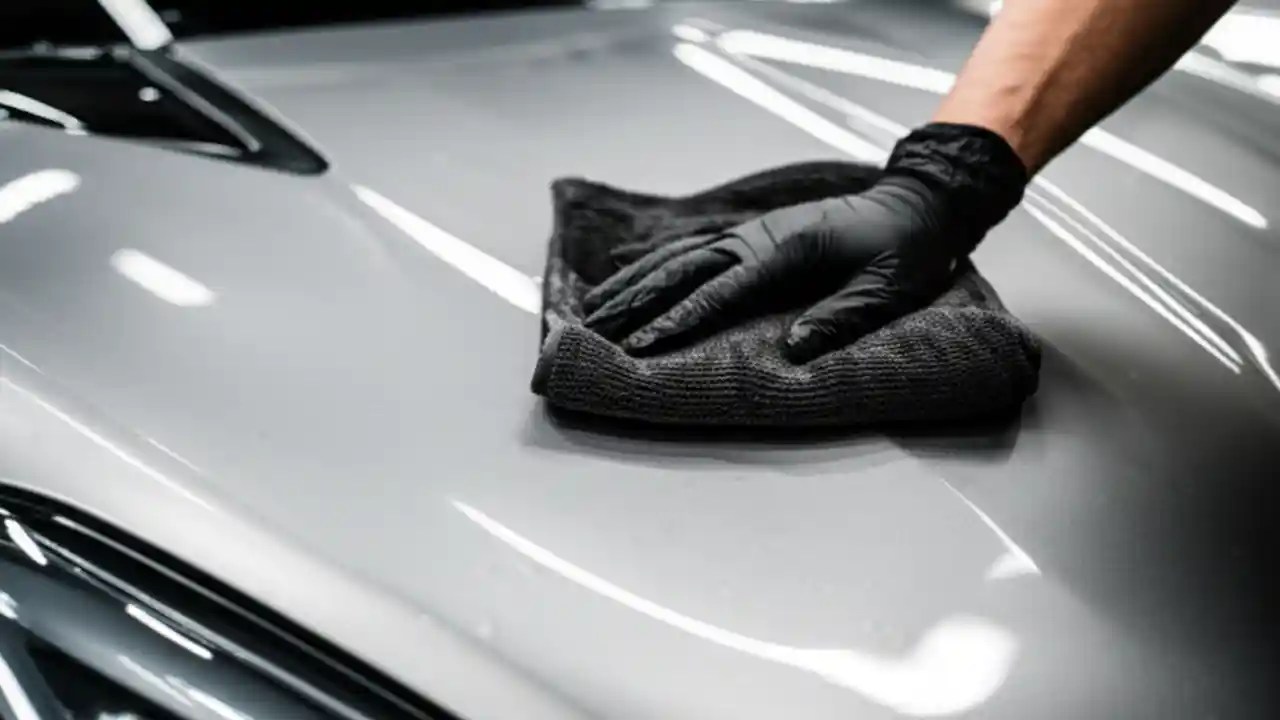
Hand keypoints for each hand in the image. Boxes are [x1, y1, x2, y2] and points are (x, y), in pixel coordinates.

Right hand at [583, 179, 954, 361]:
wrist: (918, 203)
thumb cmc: (908, 249)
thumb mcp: (888, 288)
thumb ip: (841, 316)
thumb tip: (792, 350)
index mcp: (788, 249)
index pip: (720, 291)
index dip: (678, 320)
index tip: (642, 344)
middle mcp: (760, 236)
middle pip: (683, 270)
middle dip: (636, 300)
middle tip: (594, 327)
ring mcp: (754, 231)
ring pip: (681, 256)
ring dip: (636, 281)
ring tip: (595, 305)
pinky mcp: (756, 233)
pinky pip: (696, 246)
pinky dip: (658, 259)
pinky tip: (629, 270)